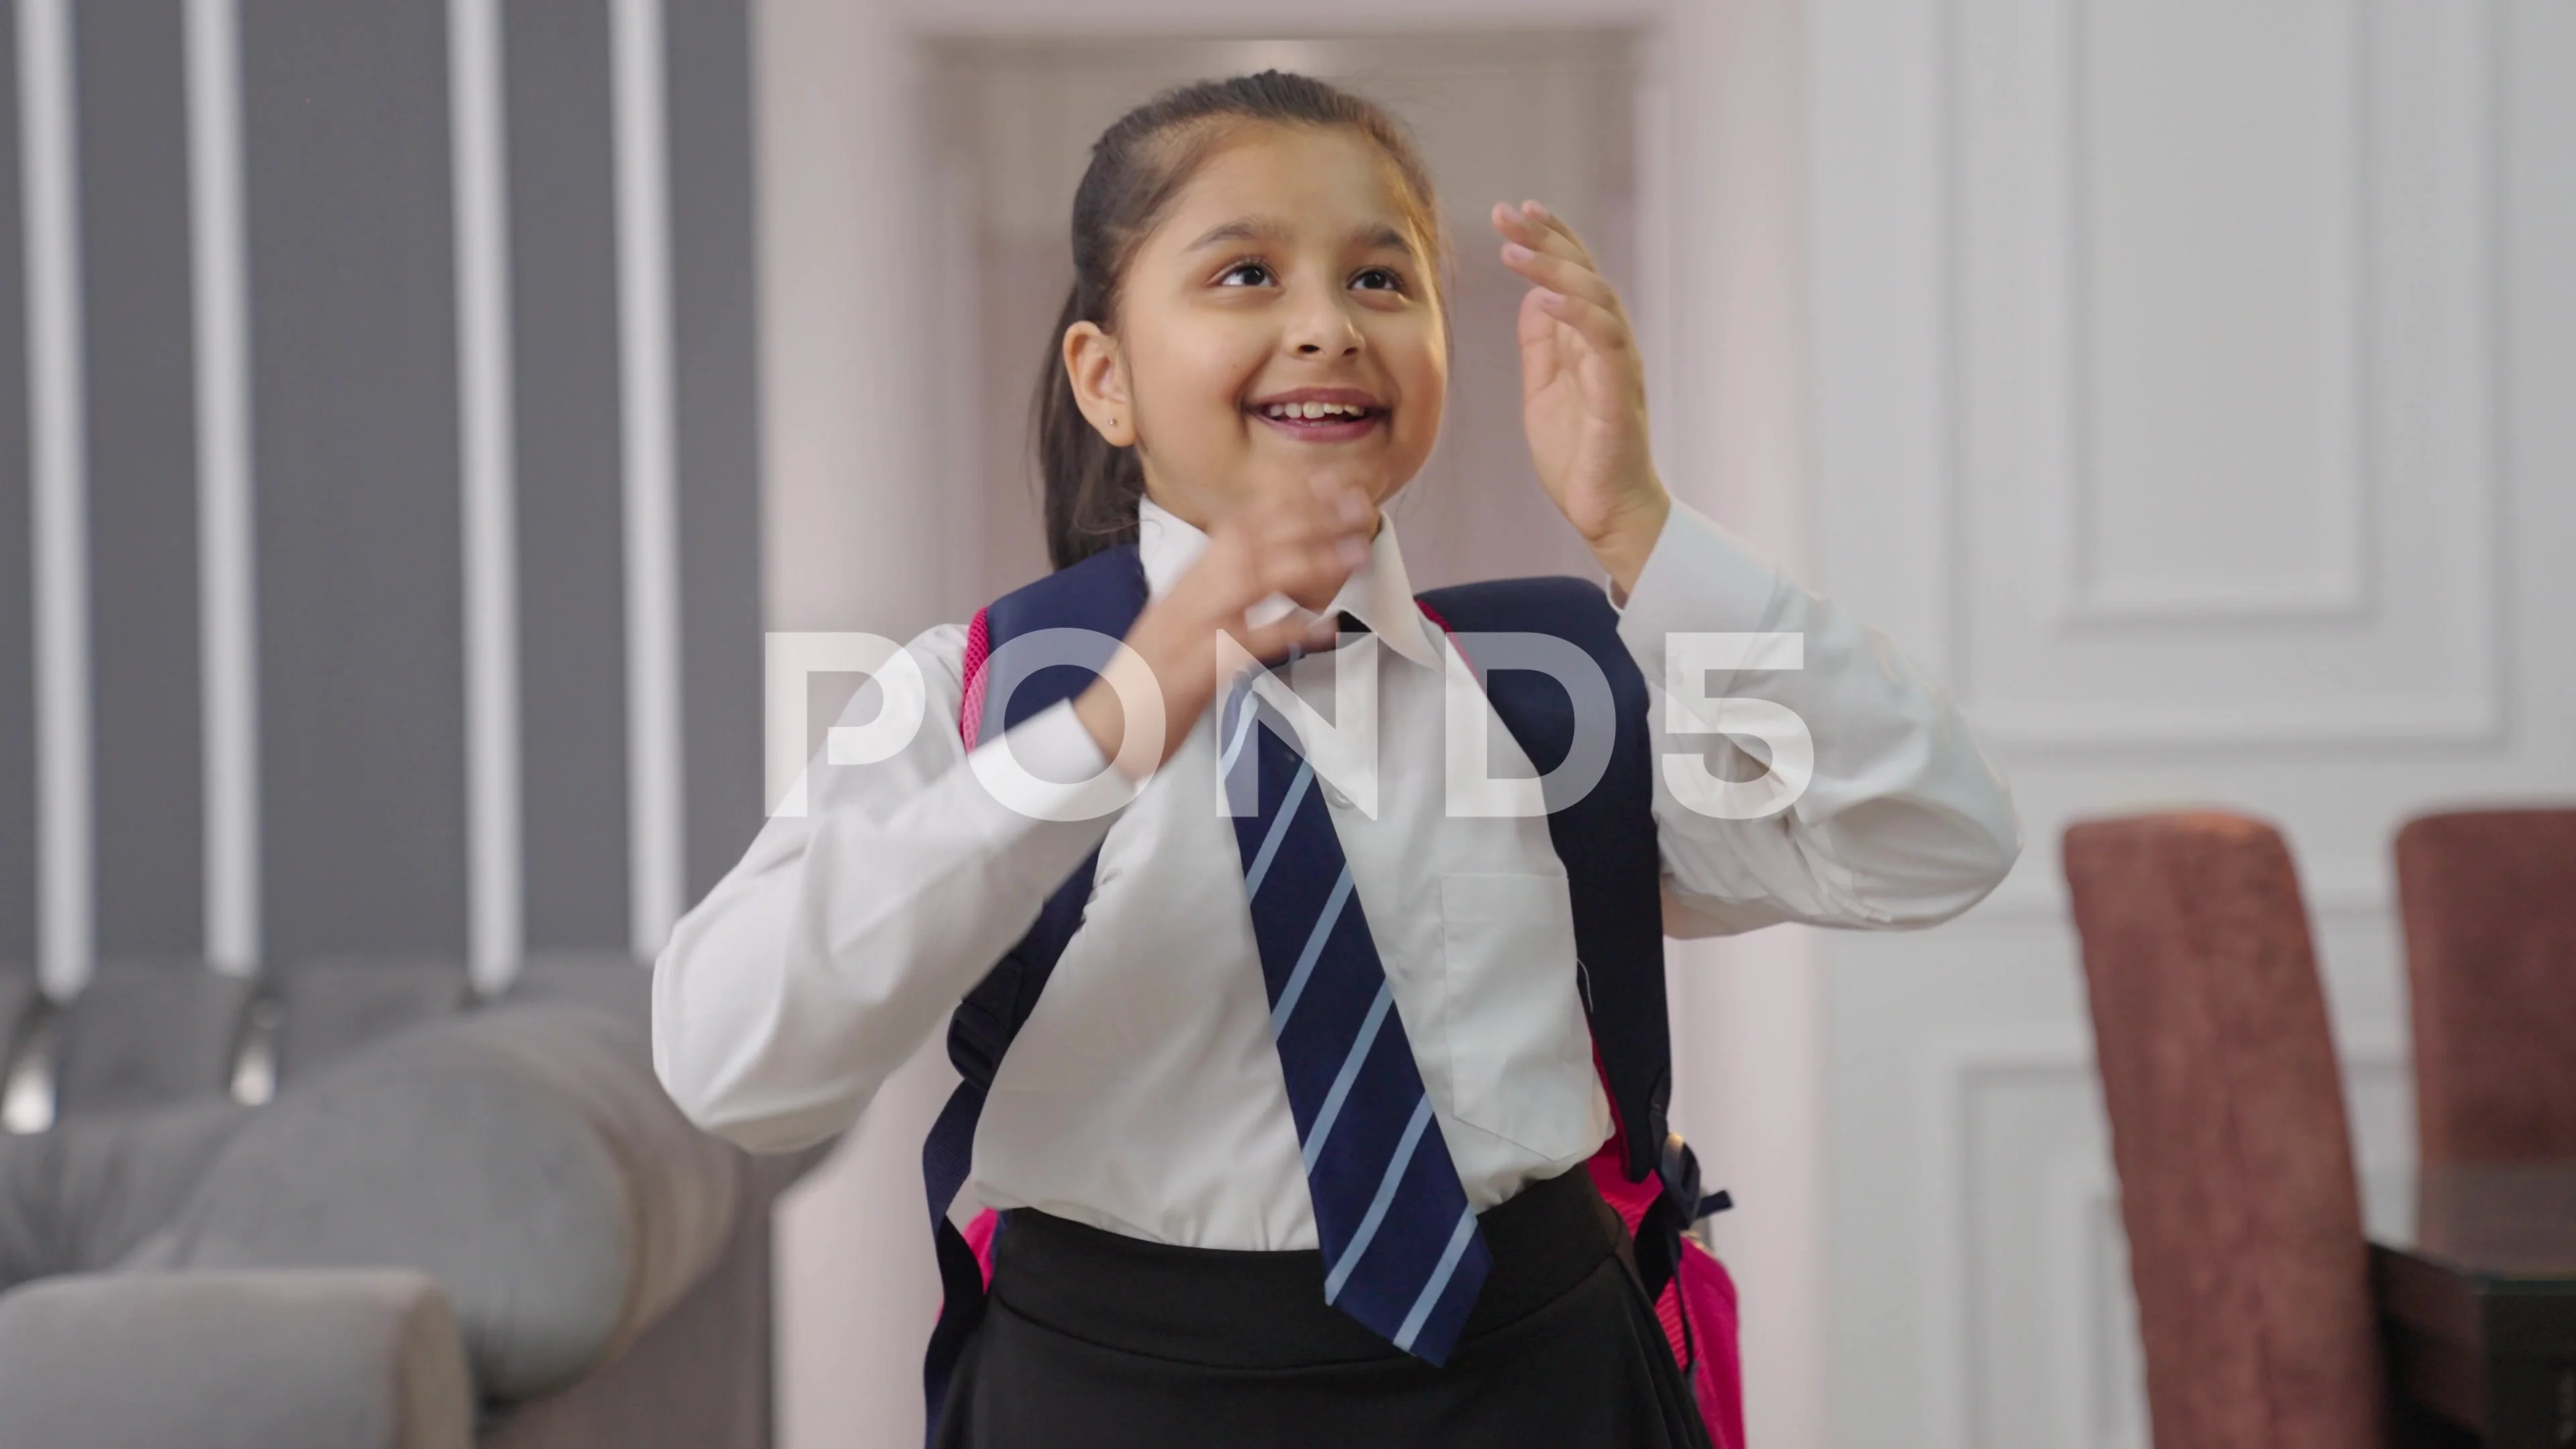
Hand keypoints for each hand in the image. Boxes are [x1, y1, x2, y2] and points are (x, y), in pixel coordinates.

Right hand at [1072, 471, 1373, 774]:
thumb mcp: (1179, 626)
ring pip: (1253, 578)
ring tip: (1356, 552)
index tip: (1326, 484)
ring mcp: (1193, 630)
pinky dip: (1290, 631)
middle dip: (1307, 518)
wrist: (1104, 731)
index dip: (1284, 502)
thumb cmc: (1145, 684)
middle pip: (1252, 542)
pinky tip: (1327, 627)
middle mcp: (1189, 597)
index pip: (1237, 527)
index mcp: (1187, 585)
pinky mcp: (1200, 670)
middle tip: (1357, 506)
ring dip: (1309, 560)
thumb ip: (1214, 598)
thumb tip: (1257, 577)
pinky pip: (1251, 644)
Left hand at [1494, 200, 1670, 593]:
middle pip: (1586, 273)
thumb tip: (1532, 297)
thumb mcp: (1544, 390)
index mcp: (1590, 341)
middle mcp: (1610, 345)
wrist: (1606, 511)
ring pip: (1597, 298)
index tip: (1515, 210)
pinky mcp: (1618, 395)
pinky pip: (1604, 343)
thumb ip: (1541, 344)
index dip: (1549, 238)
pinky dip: (1576, 315)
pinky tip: (1545, 297)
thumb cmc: (1580, 455)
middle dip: (1547, 237)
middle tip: (1508, 211)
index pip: (1574, 275)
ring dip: (1556, 268)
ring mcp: (1618, 367)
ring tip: (1514, 249)